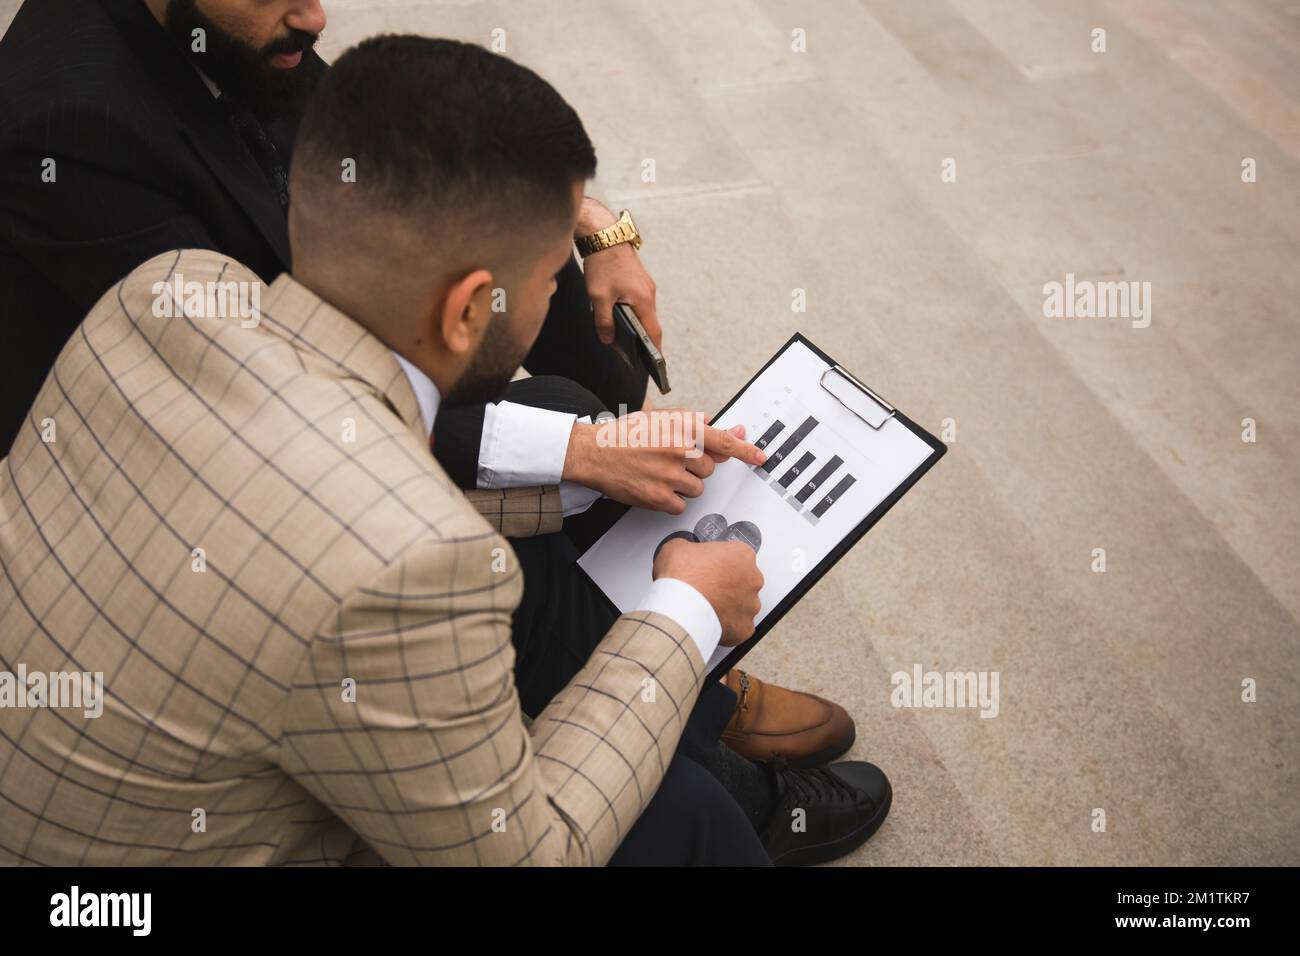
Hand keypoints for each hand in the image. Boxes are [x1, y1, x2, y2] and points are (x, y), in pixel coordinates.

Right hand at [563, 411, 766, 513]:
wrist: (593, 453)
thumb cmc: (625, 435)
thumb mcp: (661, 418)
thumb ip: (694, 423)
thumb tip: (724, 427)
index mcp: (681, 428)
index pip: (723, 440)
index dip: (746, 450)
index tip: (760, 457)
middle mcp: (678, 450)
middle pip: (708, 469)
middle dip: (695, 467)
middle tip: (670, 461)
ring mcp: (669, 475)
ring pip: (697, 488)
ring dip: (683, 484)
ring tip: (659, 473)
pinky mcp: (659, 497)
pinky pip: (681, 504)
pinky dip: (670, 499)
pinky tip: (653, 486)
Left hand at [577, 198, 661, 347]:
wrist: (605, 236)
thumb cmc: (602, 265)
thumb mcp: (598, 297)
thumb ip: (603, 322)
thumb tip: (608, 341)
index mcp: (643, 300)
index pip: (653, 332)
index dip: (654, 350)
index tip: (655, 365)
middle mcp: (649, 294)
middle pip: (651, 324)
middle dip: (646, 342)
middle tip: (639, 359)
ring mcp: (646, 286)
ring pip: (645, 313)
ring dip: (639, 327)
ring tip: (628, 343)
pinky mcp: (639, 280)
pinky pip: (640, 303)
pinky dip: (635, 314)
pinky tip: (622, 319)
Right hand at [653, 538, 762, 646]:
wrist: (678, 606)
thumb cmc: (682, 577)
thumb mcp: (677, 547)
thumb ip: (689, 547)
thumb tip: (684, 552)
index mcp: (742, 555)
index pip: (736, 555)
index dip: (720, 562)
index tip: (709, 567)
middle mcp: (752, 579)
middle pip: (744, 580)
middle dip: (728, 584)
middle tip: (707, 587)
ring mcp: (751, 605)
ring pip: (743, 605)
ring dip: (729, 606)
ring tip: (706, 606)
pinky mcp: (744, 627)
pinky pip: (739, 627)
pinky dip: (727, 627)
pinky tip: (711, 622)